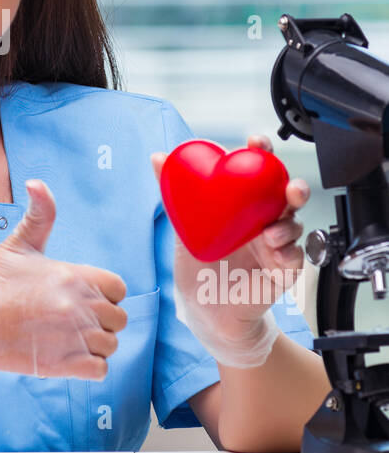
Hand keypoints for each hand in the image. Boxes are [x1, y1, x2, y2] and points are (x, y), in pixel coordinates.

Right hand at [0, 179, 129, 390]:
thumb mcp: (16, 245)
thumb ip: (39, 214)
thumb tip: (37, 183)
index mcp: (72, 275)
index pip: (118, 287)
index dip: (105, 293)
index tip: (85, 297)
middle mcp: (77, 306)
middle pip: (119, 318)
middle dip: (103, 320)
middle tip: (75, 320)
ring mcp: (71, 337)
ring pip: (111, 345)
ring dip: (96, 344)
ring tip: (69, 339)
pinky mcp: (62, 365)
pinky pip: (100, 370)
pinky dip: (89, 367)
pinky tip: (68, 357)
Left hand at [150, 134, 309, 362]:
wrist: (205, 310)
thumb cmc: (200, 266)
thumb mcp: (185, 226)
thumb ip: (175, 192)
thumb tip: (157, 157)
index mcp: (246, 206)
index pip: (260, 173)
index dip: (263, 154)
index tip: (257, 142)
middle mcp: (265, 222)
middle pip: (288, 196)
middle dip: (293, 185)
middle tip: (287, 185)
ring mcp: (276, 246)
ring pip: (295, 225)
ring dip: (287, 224)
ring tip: (270, 231)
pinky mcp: (283, 272)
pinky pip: (295, 258)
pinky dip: (289, 252)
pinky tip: (275, 252)